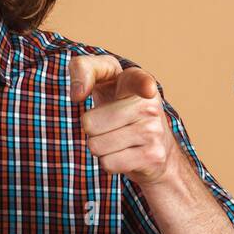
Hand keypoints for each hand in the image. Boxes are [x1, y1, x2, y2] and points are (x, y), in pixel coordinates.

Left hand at [70, 54, 180, 187]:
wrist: (155, 149)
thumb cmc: (119, 108)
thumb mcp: (103, 82)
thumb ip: (84, 70)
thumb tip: (78, 94)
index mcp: (135, 79)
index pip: (134, 78)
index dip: (138, 83)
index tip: (147, 89)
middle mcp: (149, 103)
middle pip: (89, 123)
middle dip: (92, 129)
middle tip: (110, 125)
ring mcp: (154, 129)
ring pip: (96, 145)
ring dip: (100, 147)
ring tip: (119, 140)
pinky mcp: (153, 155)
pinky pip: (108, 163)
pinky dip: (110, 162)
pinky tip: (126, 154)